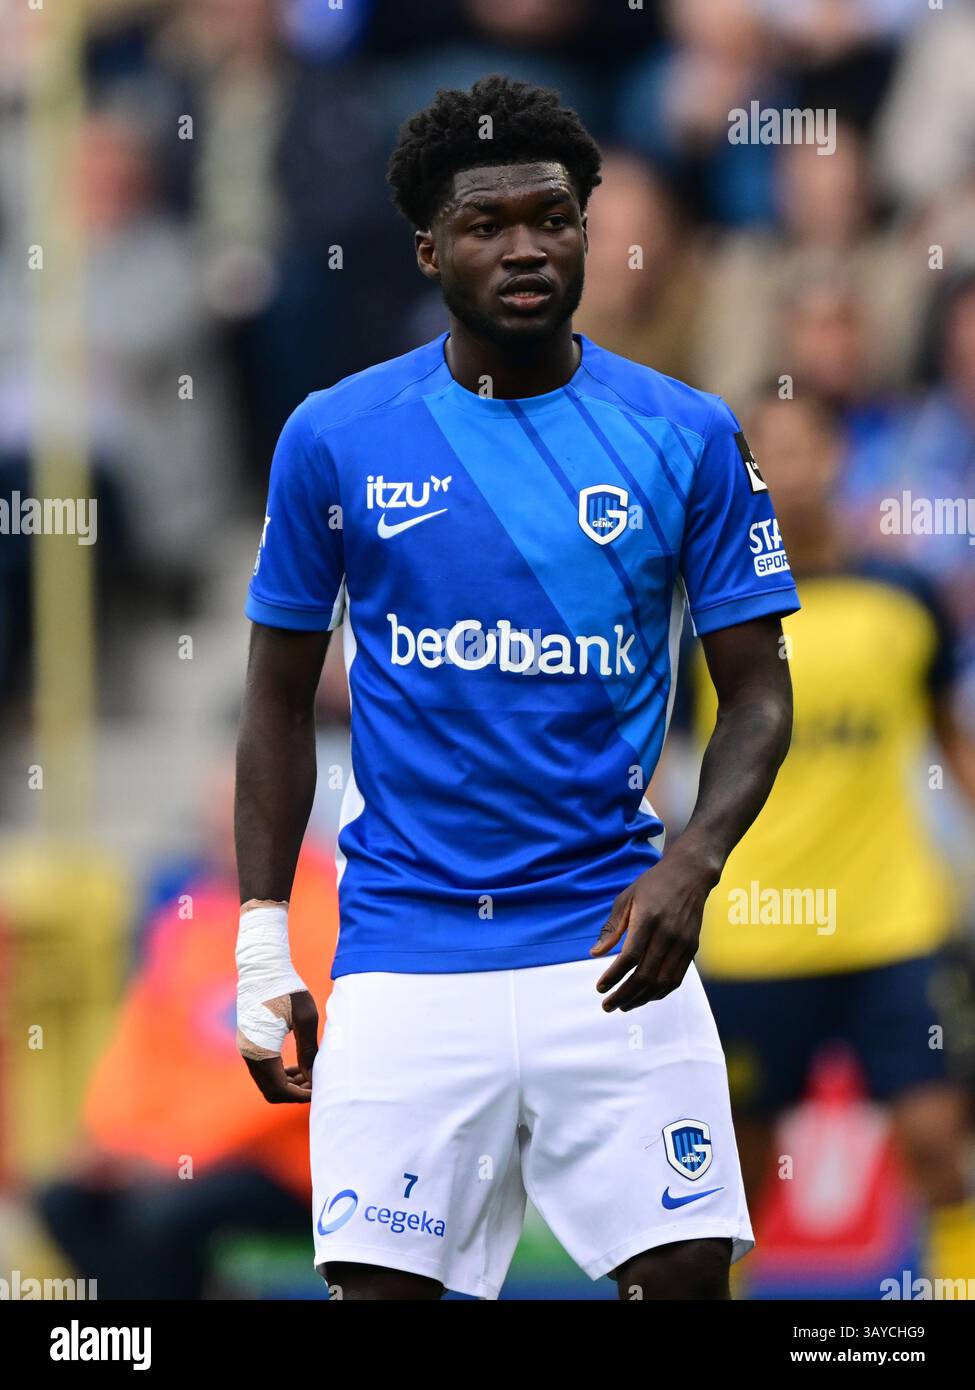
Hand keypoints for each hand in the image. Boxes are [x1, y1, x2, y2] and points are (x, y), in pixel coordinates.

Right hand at [241, 988, 318, 1103]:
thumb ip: (309, 1050)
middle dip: (294, 1092)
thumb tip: (314, 1077)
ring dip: (287, 1084)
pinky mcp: (249, 1041)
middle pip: (270, 1090)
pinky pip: (263, 1068)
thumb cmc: (287, 988)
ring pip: (266, 1080)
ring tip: (311, 1075)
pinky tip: (299, 1066)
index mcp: (260, 1049)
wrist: (263, 968)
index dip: (300, 1095)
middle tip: (316, 1084)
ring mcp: (246, 1047)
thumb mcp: (305, 1018)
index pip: (278, 1088)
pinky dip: (280, 1073)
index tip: (319, 1089)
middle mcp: (248, 1052)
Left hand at [590, 843, 719, 1011]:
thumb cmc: (653, 885)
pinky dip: (660, 992)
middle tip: (608, 1006)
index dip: (614, 976)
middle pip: (646, 975)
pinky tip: (645, 996)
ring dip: (642, 998)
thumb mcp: (626, 898)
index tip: (600, 988)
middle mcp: (668, 934)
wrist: (690, 875)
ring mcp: (683, 943)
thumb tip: (595, 953)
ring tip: (624, 1005)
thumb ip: (612, 928)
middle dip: (624, 995)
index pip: (630, 957)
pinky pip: (676, 978)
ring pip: (662, 981)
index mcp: (648, 919)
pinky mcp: (692, 948)